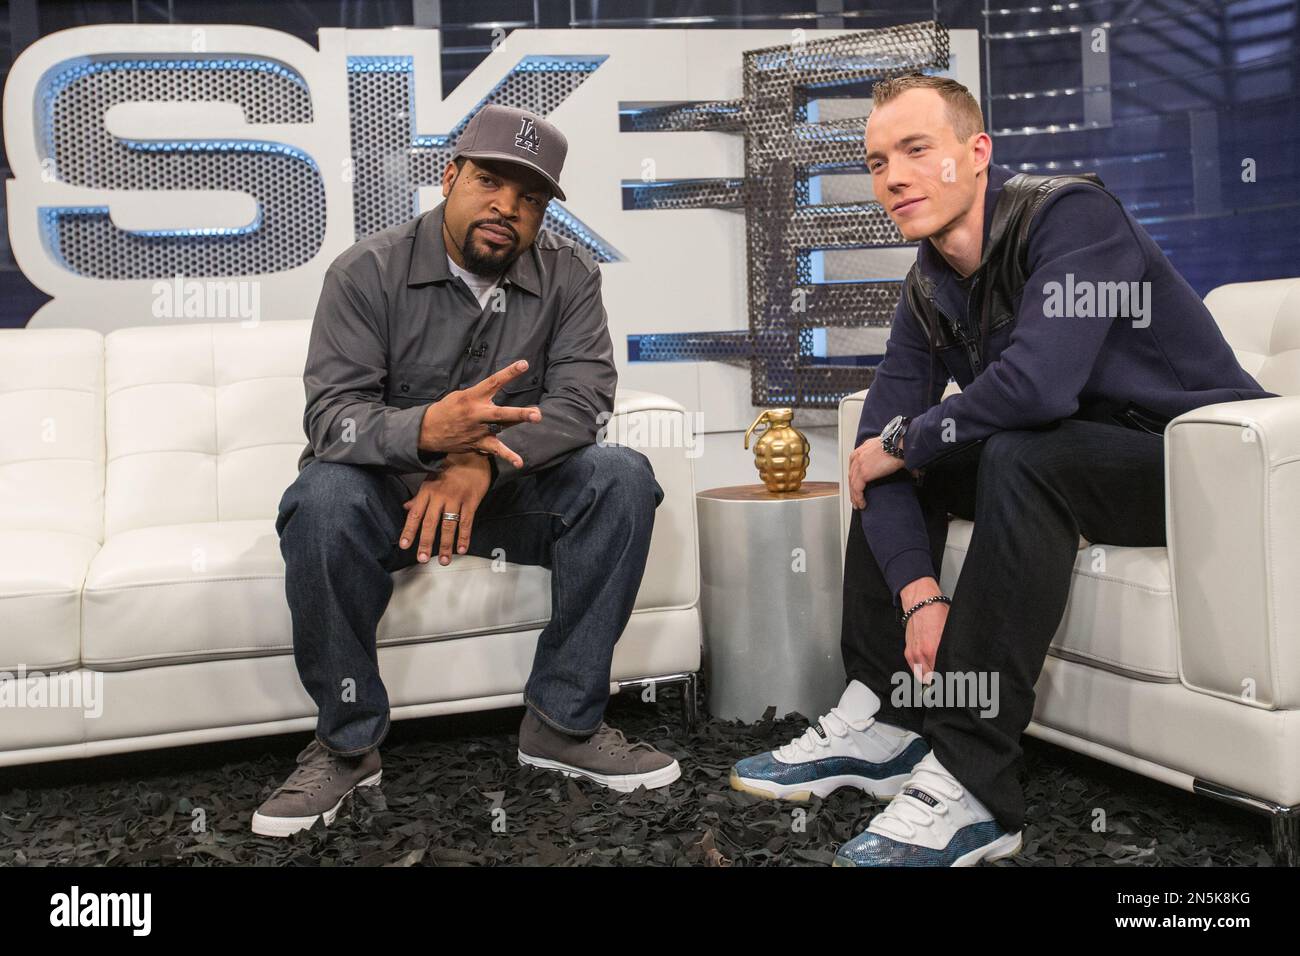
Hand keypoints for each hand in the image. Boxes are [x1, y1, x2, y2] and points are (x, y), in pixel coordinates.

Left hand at [399, 453, 491, 564]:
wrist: (473, 455)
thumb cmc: (450, 468)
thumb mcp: (430, 479)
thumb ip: (419, 497)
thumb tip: (406, 508)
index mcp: (427, 490)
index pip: (415, 514)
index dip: (409, 530)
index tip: (404, 546)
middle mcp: (440, 496)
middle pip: (430, 522)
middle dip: (425, 542)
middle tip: (421, 559)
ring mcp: (456, 499)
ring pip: (449, 525)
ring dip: (445, 545)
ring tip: (443, 560)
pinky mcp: (471, 501)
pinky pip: (467, 522)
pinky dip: (464, 537)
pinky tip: (461, 549)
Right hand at [418, 359, 541, 466]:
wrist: (427, 430)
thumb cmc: (447, 409)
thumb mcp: (460, 395)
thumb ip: (480, 395)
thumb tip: (498, 393)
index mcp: (472, 397)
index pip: (493, 382)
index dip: (509, 373)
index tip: (524, 365)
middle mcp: (477, 413)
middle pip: (501, 413)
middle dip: (519, 413)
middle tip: (536, 413)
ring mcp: (479, 430)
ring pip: (502, 427)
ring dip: (518, 424)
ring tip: (536, 420)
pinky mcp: (478, 443)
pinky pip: (495, 449)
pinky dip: (508, 456)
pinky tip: (519, 463)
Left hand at [848, 436, 906, 509]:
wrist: (898, 445)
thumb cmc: (896, 445)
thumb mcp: (884, 448)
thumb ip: (885, 456)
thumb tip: (898, 466)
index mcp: (862, 450)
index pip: (853, 467)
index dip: (854, 479)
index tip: (856, 486)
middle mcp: (858, 456)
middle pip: (851, 477)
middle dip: (852, 489)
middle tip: (855, 499)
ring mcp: (859, 465)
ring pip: (852, 485)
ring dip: (855, 497)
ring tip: (859, 505)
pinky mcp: (863, 473)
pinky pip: (857, 489)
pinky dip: (859, 498)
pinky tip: (862, 504)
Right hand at [901, 577, 946, 683]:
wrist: (920, 602)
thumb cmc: (936, 612)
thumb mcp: (951, 631)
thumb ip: (952, 648)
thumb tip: (959, 660)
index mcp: (935, 650)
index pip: (943, 674)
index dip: (949, 681)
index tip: (954, 683)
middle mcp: (923, 654)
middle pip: (933, 679)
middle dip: (940, 682)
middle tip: (948, 682)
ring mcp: (914, 654)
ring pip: (923, 677)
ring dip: (931, 679)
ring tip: (939, 679)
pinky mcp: (908, 652)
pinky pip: (915, 670)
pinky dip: (922, 673)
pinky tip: (929, 672)